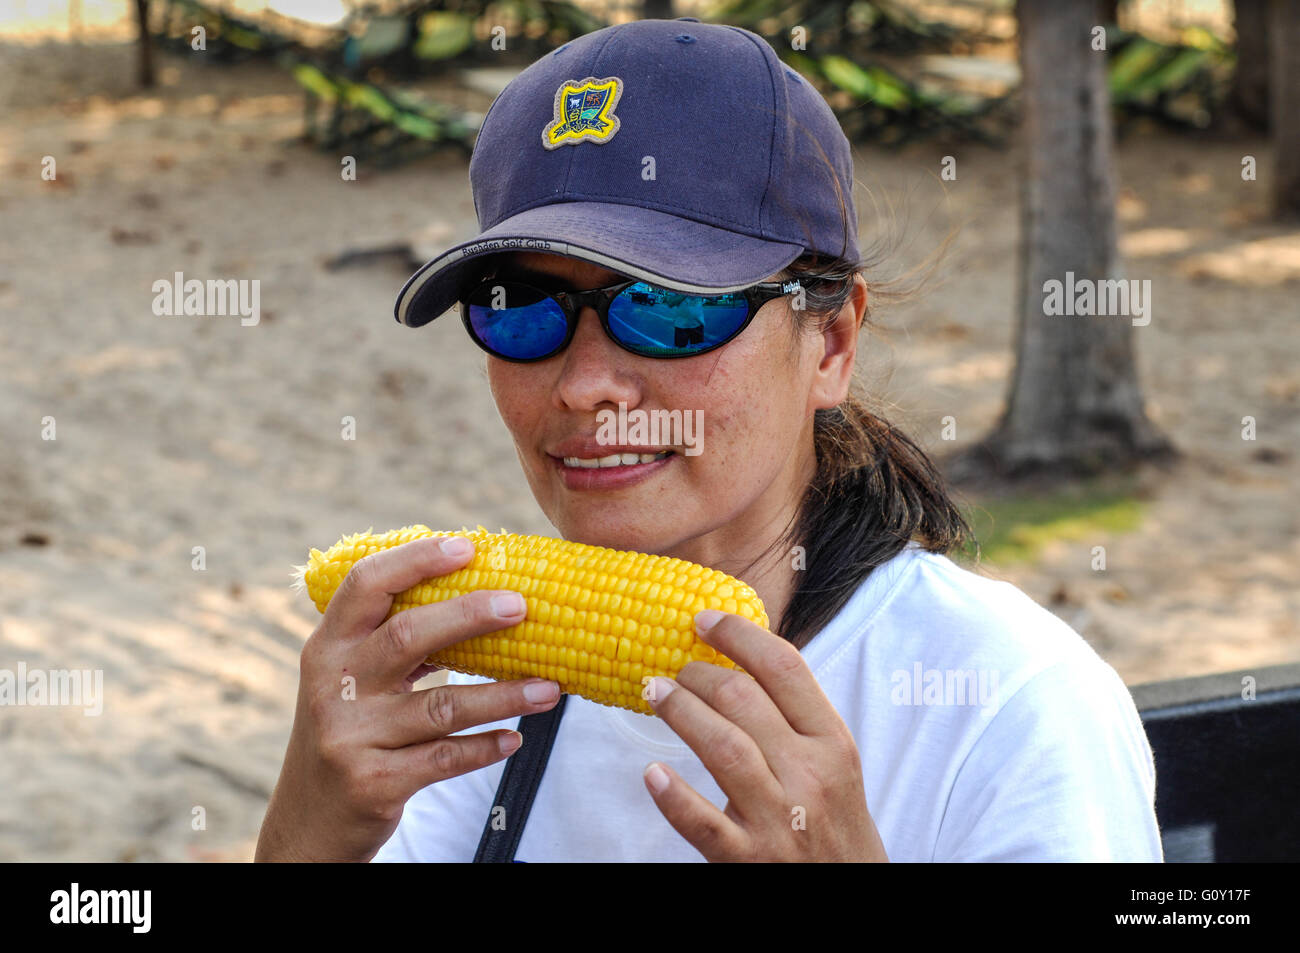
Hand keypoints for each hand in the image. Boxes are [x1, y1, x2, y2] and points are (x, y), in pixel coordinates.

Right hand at [255, 535, 560, 861]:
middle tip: (522, 605)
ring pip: (441, 705)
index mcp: (327, 647)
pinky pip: (444, 759)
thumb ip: (397, 641)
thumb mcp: (352, 680)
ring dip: (504, 695)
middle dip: (469, 615)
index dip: (416, 559)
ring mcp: (351, 736)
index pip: (365, 585)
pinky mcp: (374, 783)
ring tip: (551, 688)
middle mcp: (332, 686)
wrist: (308, 823)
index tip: (468, 546)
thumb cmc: (349, 732)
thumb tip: (483, 594)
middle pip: (407, 635)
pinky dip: (485, 747)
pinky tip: (515, 738)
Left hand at [642, 610, 887, 861]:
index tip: (703, 620)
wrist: (852, 896)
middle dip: (699, 673)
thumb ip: (797, 718)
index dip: (738, 634)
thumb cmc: (836, 825)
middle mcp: (809, 775)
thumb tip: (740, 659)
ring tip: (654, 692)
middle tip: (675, 668)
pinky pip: (703, 823)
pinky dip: (674, 797)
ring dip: (680, 711)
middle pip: (744, 699)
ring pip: (722, 746)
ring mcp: (778, 819)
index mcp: (832, 743)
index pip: (785, 668)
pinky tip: (652, 774)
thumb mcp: (835, 764)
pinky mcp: (747, 860)